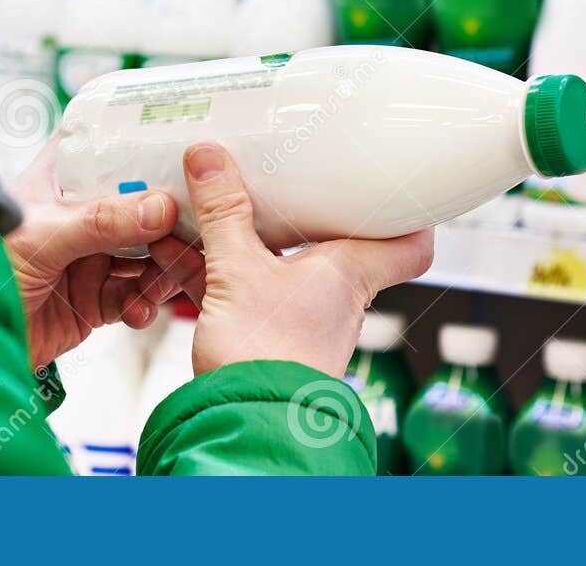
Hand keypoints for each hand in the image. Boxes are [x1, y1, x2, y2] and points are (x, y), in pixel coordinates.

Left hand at [5, 137, 183, 368]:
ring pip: (145, 253)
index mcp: (58, 183)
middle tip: (196, 222)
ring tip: (173, 273)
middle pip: (137, 203)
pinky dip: (144, 304)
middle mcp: (76, 216)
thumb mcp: (42, 236)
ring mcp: (87, 259)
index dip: (134, 135)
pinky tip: (140, 311)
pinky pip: (133, 297)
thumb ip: (100, 221)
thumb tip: (161, 206)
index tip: (179, 132)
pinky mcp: (92, 301)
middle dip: (168, 214)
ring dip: (163, 264)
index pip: (99, 144)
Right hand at [145, 142, 433, 376]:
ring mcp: (296, 315)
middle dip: (294, 211)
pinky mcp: (259, 334)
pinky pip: (236, 286)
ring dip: (238, 237)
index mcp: (349, 271)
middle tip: (275, 175)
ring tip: (202, 205)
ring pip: (273, 262)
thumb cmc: (268, 361)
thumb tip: (210, 157)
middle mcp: (332, 294)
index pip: (410, 243)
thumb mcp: (239, 270)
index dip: (408, 213)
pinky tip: (175, 252)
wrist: (247, 428)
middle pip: (329, 241)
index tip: (392, 182)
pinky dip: (210, 267)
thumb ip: (223, 212)